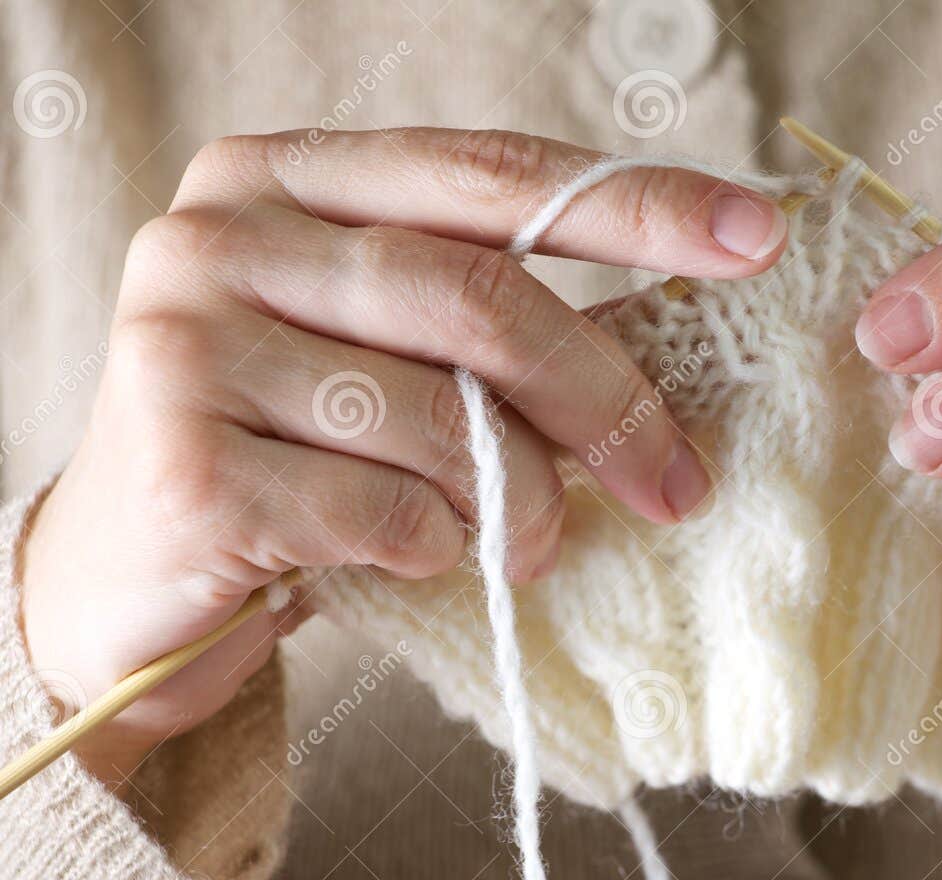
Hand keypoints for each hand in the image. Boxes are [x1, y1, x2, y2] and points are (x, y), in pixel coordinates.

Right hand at [22, 128, 789, 785]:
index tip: (756, 238)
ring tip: (529, 543)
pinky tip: (422, 559)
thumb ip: (495, 329)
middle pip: (482, 298)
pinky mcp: (182, 463)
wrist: (129, 588)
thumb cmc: (294, 464)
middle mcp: (222, 234)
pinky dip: (438, 548)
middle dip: (607, 403)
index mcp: (286, 178)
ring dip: (522, 500)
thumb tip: (686, 329)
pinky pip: (384, 510)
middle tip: (674, 483)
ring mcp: (186, 341)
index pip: (494, 171)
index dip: (637, 202)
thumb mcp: (391, 367)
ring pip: (440, 416)